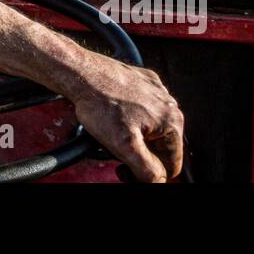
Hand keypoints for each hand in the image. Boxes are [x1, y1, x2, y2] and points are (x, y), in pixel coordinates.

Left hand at [60, 51, 184, 182]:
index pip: (171, 166)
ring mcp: (157, 91)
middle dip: (140, 153)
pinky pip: (143, 109)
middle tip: (115, 149)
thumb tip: (159, 181)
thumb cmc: (100, 104)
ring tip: (112, 130)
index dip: (148, 174)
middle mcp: (170, 104)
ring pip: (151, 129)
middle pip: (161, 147)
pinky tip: (113, 114)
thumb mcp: (124, 146)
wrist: (81, 73)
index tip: (124, 169)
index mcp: (172, 121)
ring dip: (134, 136)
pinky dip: (130, 117)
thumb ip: (148, 170)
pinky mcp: (144, 82)